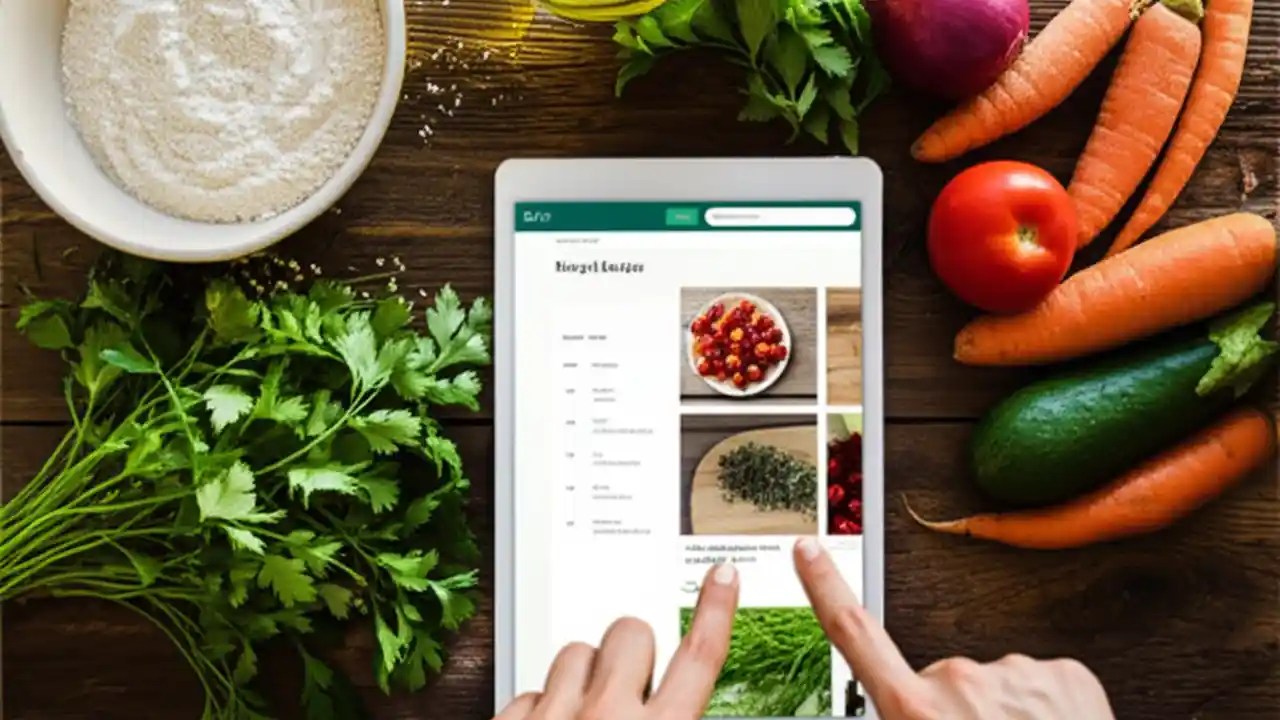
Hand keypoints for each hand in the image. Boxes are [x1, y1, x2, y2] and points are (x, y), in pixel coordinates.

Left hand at [494, 562, 739, 719]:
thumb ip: (676, 718)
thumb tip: (684, 699)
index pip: (699, 658)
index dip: (715, 611)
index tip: (722, 576)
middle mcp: (607, 719)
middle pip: (630, 634)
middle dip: (629, 653)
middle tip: (624, 690)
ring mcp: (554, 719)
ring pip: (574, 653)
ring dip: (580, 679)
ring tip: (580, 718)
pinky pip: (528, 691)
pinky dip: (537, 711)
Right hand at [792, 537, 1115, 719]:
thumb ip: (904, 715)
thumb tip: (901, 707)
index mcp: (918, 712)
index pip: (856, 635)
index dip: (826, 587)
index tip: (809, 550)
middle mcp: (959, 681)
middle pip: (941, 683)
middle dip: (955, 714)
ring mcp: (1016, 671)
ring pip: (995, 689)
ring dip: (1003, 718)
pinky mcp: (1066, 672)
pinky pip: (1042, 687)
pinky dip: (1046, 713)